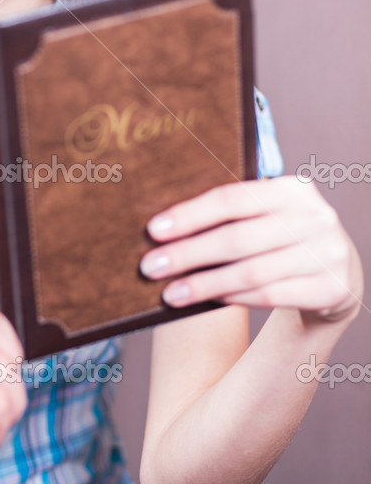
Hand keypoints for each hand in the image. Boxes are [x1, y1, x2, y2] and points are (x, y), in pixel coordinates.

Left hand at [139, 176, 363, 324]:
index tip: (153, 230)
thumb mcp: (267, 216)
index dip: (190, 215)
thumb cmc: (283, 239)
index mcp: (293, 188)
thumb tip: (165, 227)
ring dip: (204, 284)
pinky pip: (270, 295)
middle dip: (188, 253)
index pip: (231, 198)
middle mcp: (315, 217)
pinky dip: (233, 297)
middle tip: (151, 266)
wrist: (338, 274)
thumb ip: (231, 214)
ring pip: (251, 272)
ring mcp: (328, 254)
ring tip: (170, 293)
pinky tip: (206, 300)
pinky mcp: (332, 289)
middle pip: (237, 238)